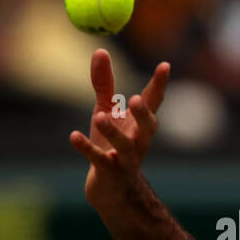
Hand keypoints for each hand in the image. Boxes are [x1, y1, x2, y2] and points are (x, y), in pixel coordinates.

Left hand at [70, 51, 169, 217]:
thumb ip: (104, 83)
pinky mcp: (109, 172)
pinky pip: (99, 160)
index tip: (165, 65)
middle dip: (144, 114)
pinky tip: (74, 137)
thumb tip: (100, 50)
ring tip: (99, 117)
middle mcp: (139, 141)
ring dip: (113, 132)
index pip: (154, 102)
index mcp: (141, 124)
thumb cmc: (111, 145)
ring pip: (124, 146)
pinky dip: (86, 148)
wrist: (110, 188)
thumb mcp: (106, 110)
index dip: (160, 85)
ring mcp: (125, 159)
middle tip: (137, 98)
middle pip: (148, 127)